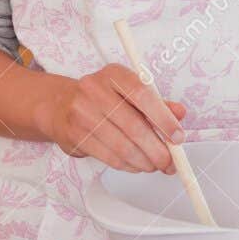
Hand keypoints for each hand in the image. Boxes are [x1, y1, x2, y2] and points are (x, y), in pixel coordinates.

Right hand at [43, 65, 186, 174]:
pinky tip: (136, 164)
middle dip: (157, 149)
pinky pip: (110, 157)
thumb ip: (156, 102)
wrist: (59, 105)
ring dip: (144, 161)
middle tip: (170, 161)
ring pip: (123, 146)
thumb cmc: (101, 98)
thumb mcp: (128, 92)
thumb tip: (180, 113)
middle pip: (134, 126)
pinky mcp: (74, 136)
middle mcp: (94, 89)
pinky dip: (129, 165)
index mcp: (113, 74)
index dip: (163, 118)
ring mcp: (81, 113)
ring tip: (155, 165)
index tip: (178, 137)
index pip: (142, 94)